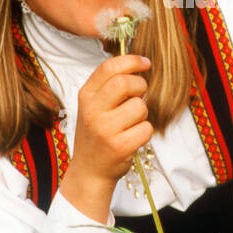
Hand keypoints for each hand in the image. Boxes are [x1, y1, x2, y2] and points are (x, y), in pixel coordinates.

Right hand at [59, 54, 152, 220]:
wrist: (89, 171)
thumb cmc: (97, 134)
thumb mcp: (93, 106)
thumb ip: (109, 85)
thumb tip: (138, 64)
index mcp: (86, 96)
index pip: (109, 67)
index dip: (131, 61)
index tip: (146, 63)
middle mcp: (92, 110)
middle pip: (126, 83)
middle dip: (140, 86)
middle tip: (139, 96)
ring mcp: (105, 129)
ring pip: (140, 107)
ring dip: (142, 114)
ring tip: (130, 124)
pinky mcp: (119, 146)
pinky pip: (146, 128)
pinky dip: (144, 132)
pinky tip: (132, 138)